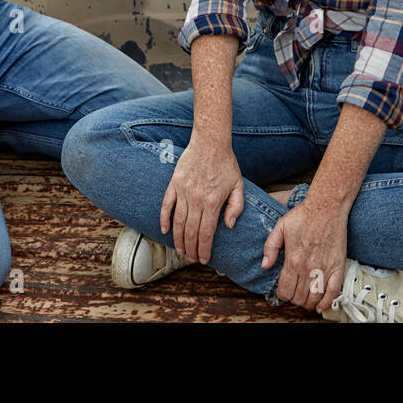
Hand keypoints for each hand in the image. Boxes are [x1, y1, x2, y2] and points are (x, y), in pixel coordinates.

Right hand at [159, 138, 244, 263]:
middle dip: (191, 249)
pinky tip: (164, 230)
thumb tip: (228, 225)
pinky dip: (164, 219)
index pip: (206, 233)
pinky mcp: (174, 184)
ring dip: (178, 239)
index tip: (204, 259)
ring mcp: (183, 192)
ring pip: (178, 222)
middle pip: (191, 232)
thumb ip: (236, 207)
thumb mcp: (238, 185)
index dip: (204, 249)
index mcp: (213, 202)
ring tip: (180, 251)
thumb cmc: (226, 164)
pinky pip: (166, 205)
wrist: (210, 142)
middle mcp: (197, 200)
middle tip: (191, 259)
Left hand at [262, 197, 348, 312]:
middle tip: (294, 293)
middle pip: (299, 297)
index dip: (282, 295)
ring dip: (308, 303)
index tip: (283, 291)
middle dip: (294, 299)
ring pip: (315, 298)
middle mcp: (308, 267)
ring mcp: (324, 268)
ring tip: (305, 298)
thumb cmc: (304, 215)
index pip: (285, 290)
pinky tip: (321, 306)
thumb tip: (265, 265)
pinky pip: (333, 292)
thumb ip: (270, 247)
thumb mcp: (280, 228)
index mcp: (293, 259)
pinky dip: (326, 303)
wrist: (327, 207)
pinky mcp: (338, 266)